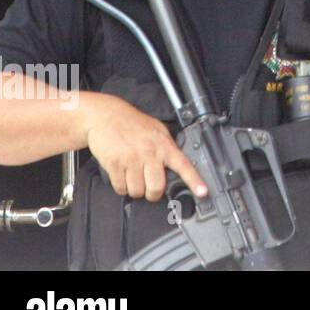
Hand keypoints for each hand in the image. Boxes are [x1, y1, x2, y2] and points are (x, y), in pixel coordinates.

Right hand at [82, 93, 206, 201]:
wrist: (107, 116)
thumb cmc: (133, 123)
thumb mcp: (157, 131)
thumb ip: (167, 148)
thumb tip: (175, 165)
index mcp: (164, 145)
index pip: (184, 165)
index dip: (194, 181)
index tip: (203, 192)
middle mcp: (150, 153)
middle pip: (156, 187)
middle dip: (153, 193)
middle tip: (150, 188)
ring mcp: (131, 159)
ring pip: (137, 191)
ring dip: (135, 189)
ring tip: (134, 176)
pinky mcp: (114, 164)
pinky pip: (120, 188)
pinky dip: (121, 187)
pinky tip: (122, 175)